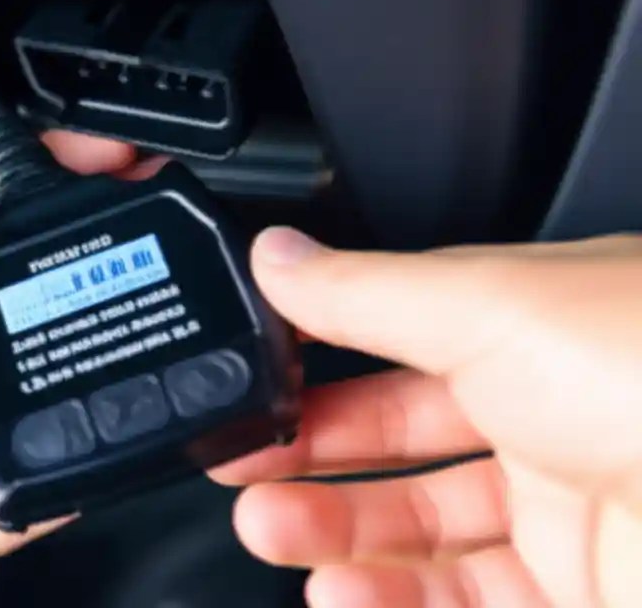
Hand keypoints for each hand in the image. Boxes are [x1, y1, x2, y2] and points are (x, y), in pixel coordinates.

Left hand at [0, 132, 136, 607]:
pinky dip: (95, 453)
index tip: (90, 155)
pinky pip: (57, 477)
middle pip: (26, 291)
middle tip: (142, 221)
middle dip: (91, 251)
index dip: (31, 182)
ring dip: (102, 343)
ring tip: (143, 308)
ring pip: (55, 376)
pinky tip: (118, 420)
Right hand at [212, 229, 641, 607]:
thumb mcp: (487, 306)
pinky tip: (341, 594)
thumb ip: (366, 291)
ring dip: (336, 539)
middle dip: (312, 463)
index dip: (322, 373)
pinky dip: (388, 605)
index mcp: (535, 336)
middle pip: (404, 454)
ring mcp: (574, 524)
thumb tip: (279, 254)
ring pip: (427, 540)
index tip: (251, 390)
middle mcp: (555, 426)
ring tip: (273, 534)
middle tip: (242, 472)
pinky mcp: (585, 601)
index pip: (402, 354)